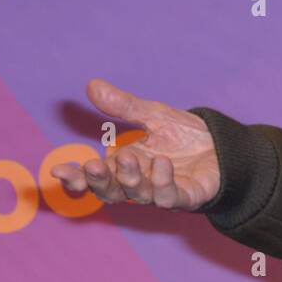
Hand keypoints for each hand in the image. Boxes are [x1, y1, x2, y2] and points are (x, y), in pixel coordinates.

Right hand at [50, 78, 220, 212]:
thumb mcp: (152, 114)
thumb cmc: (184, 134)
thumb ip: (123, 105)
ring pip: (138, 195)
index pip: (94, 176)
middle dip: (100, 181)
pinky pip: (170, 196)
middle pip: (111, 191)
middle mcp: (139, 184)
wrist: (223, 145)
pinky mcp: (186, 197)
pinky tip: (162, 163)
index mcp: (125, 166)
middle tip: (93, 166)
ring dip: (131, 179)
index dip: (76, 177)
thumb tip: (92, 85)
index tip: (58, 170)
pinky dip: (163, 182)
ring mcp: (161, 192)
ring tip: (129, 156)